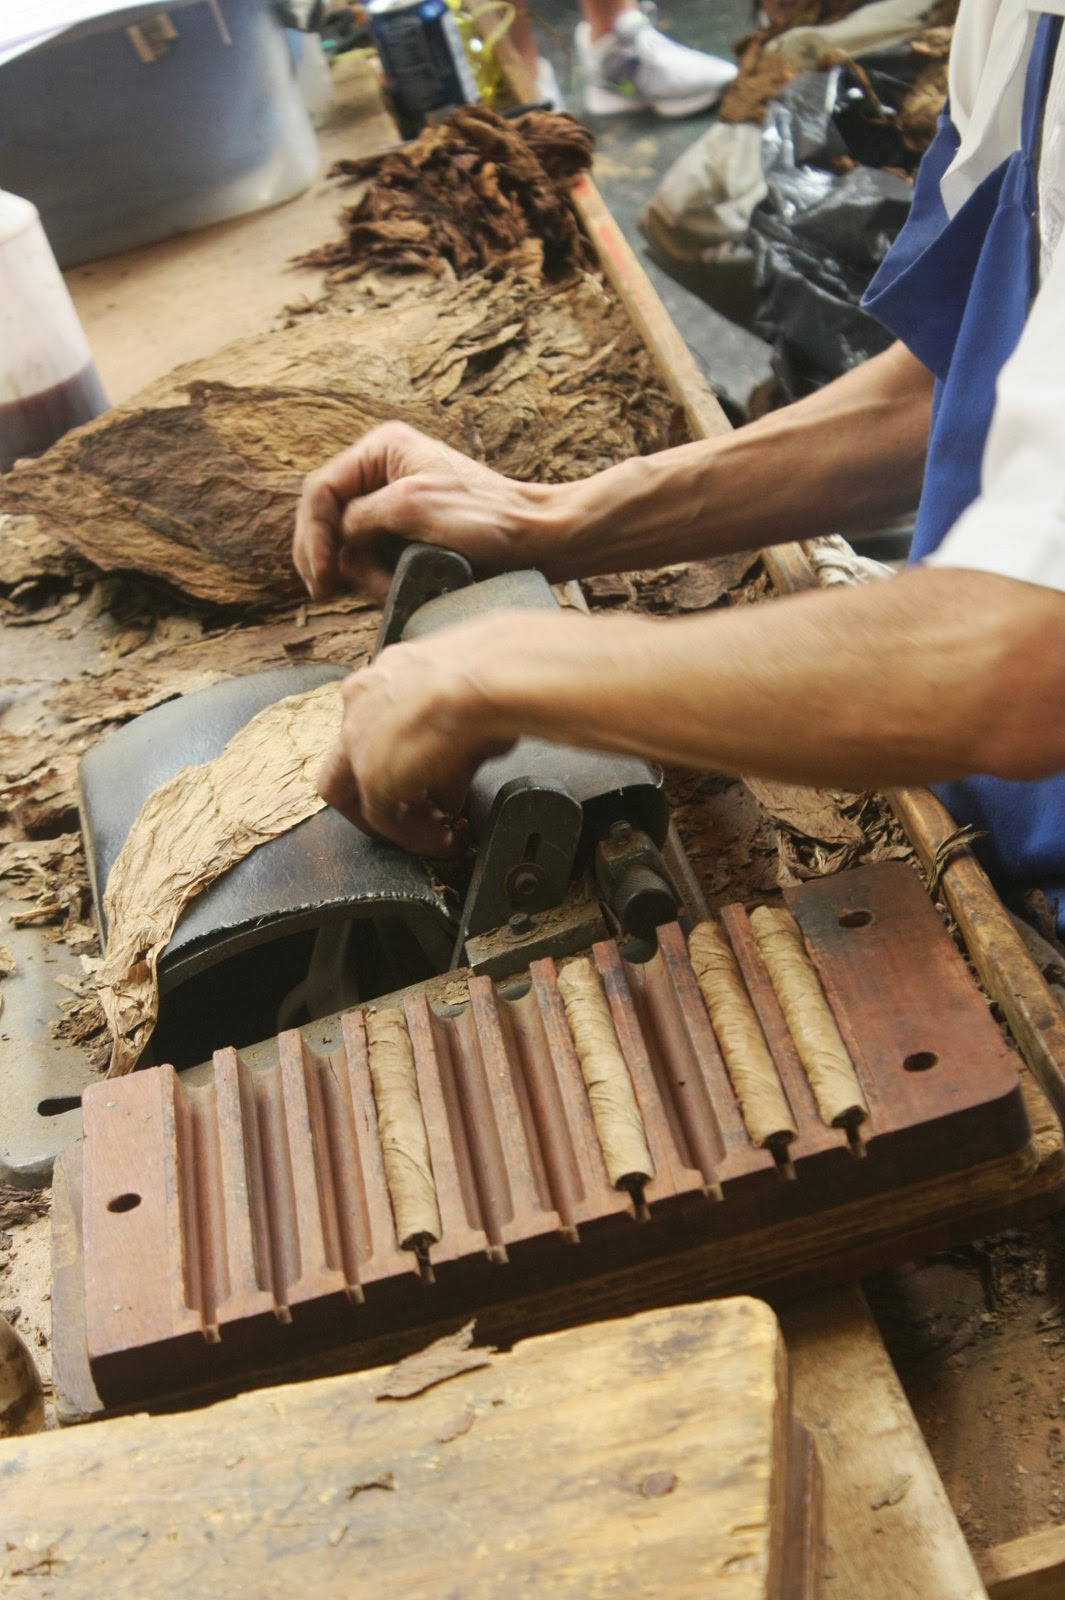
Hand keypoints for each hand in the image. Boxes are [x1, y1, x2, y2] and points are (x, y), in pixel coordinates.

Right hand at [293, 421, 556, 602]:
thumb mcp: (412, 507)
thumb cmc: (487, 519)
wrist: (537, 540)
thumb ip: (361, 516)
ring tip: (387, 589)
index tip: (322, 579)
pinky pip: (373, 557)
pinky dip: (376, 578)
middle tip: (333, 593)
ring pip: (349, 544)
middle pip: (328, 519)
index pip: (321, 491)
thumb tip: (337, 538)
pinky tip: (393, 589)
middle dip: (333, 558)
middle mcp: (382, 470)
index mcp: (383, 448)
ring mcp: (394, 502)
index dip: (312, 537)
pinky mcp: (407, 532)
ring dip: (360, 574)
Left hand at [317, 616, 519, 854]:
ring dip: (394, 817)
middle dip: (373, 792)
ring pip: (354, 793)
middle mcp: (361, 706)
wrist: (485, 678)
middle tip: (407, 812)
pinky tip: (440, 839)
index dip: (396, 755)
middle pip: (346, 760)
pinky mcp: (372, 778)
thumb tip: (456, 776)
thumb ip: (451, 740)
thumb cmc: (489, 676)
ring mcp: (359, 743)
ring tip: (432, 832)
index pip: (373, 723)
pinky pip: (382, 820)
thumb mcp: (467, 703)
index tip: (421, 774)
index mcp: (382, 678)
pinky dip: (412, 836)